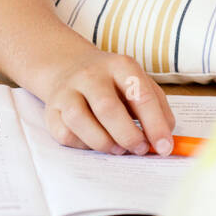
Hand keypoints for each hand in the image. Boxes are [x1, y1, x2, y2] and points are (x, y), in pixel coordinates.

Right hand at [38, 45, 176, 155]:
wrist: (70, 67)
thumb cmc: (113, 83)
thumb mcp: (139, 84)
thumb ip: (157, 110)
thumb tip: (164, 141)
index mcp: (120, 66)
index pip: (140, 95)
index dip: (155, 125)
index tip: (164, 147)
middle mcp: (91, 75)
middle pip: (107, 108)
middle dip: (128, 135)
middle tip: (139, 149)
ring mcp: (67, 91)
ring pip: (80, 121)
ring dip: (103, 142)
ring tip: (118, 149)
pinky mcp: (51, 110)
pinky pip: (65, 134)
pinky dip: (84, 145)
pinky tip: (95, 143)